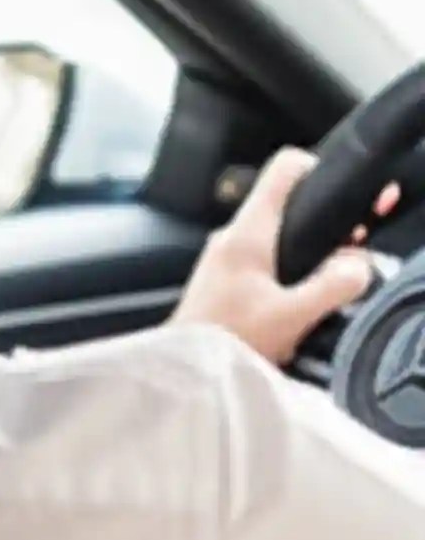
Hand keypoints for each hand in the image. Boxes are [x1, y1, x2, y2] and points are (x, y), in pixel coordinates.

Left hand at [169, 147, 399, 363]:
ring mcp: (222, 257)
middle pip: (285, 205)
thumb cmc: (224, 341)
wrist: (182, 371)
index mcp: (247, 232)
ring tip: (320, 283)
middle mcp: (230, 237)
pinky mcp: (219, 279)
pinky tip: (291, 303)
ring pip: (275, 236)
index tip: (342, 196)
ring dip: (303, 254)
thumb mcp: (291, 316)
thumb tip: (358, 263)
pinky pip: (261, 261)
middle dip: (320, 224)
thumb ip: (333, 285)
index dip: (318, 169)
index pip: (283, 169)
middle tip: (345, 249)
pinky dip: (284, 273)